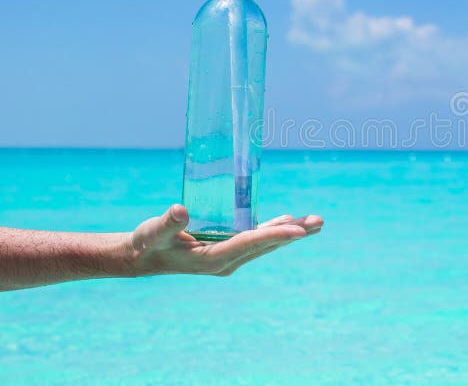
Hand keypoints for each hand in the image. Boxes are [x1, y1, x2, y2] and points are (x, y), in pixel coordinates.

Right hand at [129, 205, 322, 276]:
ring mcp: (230, 257)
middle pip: (266, 244)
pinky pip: (258, 240)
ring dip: (291, 232)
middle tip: (320, 222)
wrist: (143, 257)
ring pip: (266, 243)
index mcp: (213, 259)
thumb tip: (180, 210)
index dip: (275, 235)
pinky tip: (289, 221)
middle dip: (294, 233)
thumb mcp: (153, 232)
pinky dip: (275, 231)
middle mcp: (227, 261)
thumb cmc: (148, 243)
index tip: (299, 231)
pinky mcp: (228, 250)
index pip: (250, 244)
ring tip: (316, 222)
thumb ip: (167, 223)